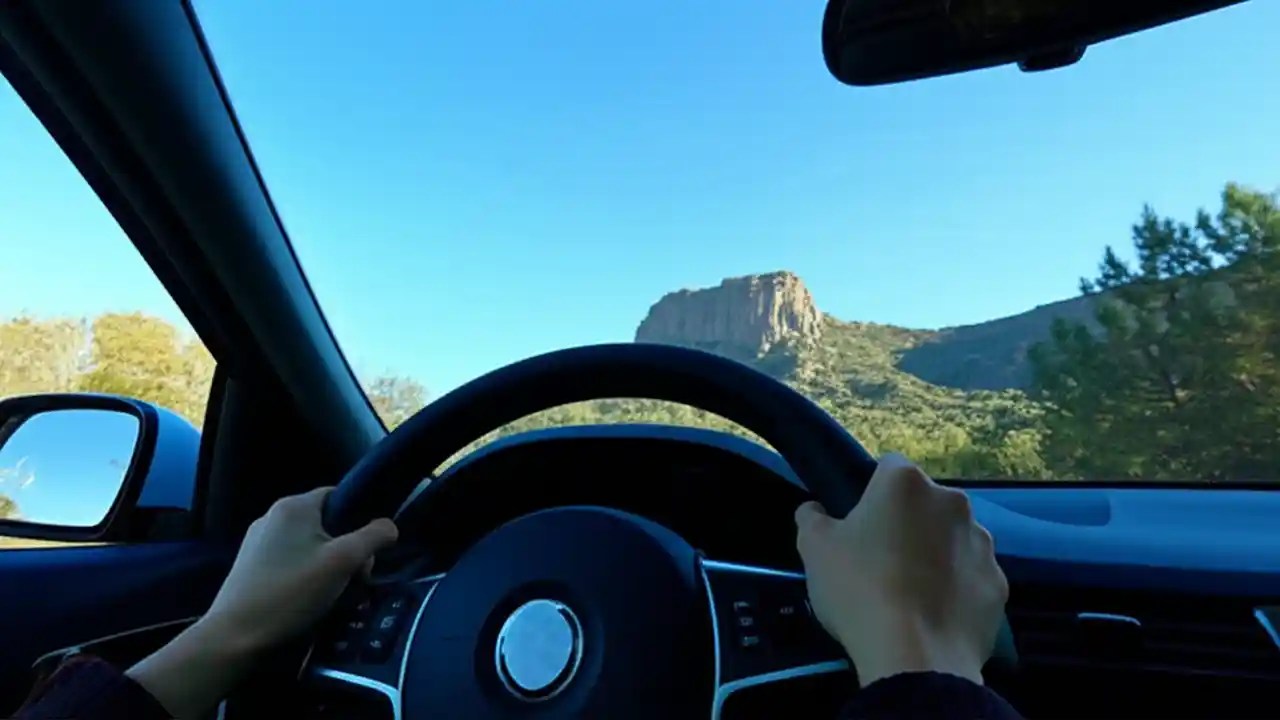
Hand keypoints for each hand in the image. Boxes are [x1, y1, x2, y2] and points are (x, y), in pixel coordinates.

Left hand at [201, 486, 398, 652]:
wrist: (235, 636)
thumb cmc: (292, 592)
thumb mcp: (343, 562)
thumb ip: (373, 537)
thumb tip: (389, 525)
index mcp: (294, 505)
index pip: (339, 495)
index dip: (361, 519)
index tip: (369, 552)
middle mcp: (272, 516)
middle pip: (326, 523)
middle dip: (347, 549)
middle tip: (355, 579)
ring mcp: (257, 542)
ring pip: (309, 544)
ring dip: (328, 565)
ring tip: (333, 593)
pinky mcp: (250, 566)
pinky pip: (290, 561)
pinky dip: (305, 575)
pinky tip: (308, 600)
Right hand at [795, 453, 1006, 687]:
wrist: (916, 658)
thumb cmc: (859, 590)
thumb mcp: (814, 549)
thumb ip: (812, 518)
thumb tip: (815, 510)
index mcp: (906, 483)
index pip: (888, 467)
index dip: (871, 493)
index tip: (860, 525)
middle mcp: (953, 501)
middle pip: (925, 503)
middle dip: (908, 523)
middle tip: (882, 560)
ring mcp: (983, 543)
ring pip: (953, 538)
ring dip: (936, 553)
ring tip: (912, 593)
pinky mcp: (999, 583)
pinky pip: (972, 576)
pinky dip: (958, 588)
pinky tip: (936, 614)